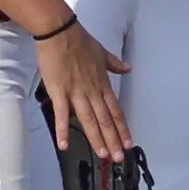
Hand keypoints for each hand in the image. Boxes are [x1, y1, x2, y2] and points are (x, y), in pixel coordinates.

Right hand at [37, 22, 131, 162]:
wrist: (60, 32)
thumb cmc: (79, 41)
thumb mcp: (102, 52)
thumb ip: (114, 64)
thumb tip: (127, 68)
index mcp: (102, 83)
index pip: (116, 111)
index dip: (123, 128)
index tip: (128, 142)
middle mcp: (92, 91)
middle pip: (106, 120)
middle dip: (113, 140)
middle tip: (119, 157)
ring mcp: (76, 93)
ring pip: (90, 120)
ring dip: (97, 138)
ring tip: (103, 154)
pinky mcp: (59, 92)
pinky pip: (62, 114)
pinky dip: (63, 130)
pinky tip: (64, 145)